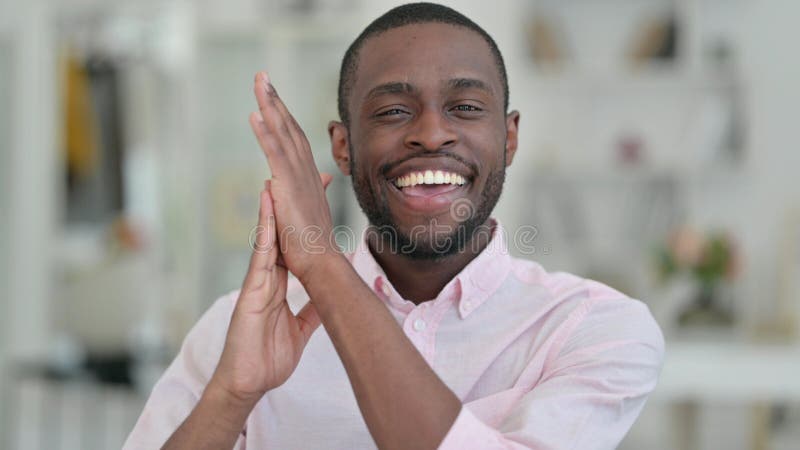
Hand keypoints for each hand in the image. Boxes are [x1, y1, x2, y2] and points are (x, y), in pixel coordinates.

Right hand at [209, 178, 329, 404]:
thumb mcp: (299, 330)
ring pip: (265, 238)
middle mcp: (267, 278)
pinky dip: (264, 230)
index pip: (292, 247)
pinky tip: (267, 208)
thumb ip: (311, 312)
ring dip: (271, 209)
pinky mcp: (250, 289)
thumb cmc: (267, 358)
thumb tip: (328, 302)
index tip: (319, 200)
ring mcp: (257, 282)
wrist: (248, 382)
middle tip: (303, 176)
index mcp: (278, 285)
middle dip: (289, 209)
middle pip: (279, 235)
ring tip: (277, 179)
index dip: (304, 225)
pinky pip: (258, 254)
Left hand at [248, 71, 336, 282]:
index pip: (295, 139)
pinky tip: (256, 114)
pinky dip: (266, 132)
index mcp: (309, 176)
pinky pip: (275, 153)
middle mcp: (306, 170)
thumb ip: (317, 190)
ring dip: (270, 105)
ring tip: (259, 82)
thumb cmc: (316, 243)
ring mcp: (298, 176)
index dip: (285, 116)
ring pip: (283, 133)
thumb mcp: (315, 210)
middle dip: (276, 100)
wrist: (321, 261)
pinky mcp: (288, 185)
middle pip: (289, 127)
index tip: (274, 96)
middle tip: (263, 76)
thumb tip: (322, 179)